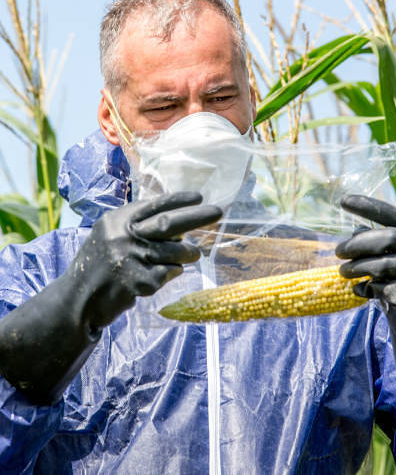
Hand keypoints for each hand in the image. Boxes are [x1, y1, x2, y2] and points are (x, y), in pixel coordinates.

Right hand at [71, 191, 222, 328]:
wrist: (77, 300)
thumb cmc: (99, 265)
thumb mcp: (110, 235)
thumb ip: (137, 226)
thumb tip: (177, 226)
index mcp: (117, 220)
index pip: (154, 205)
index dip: (179, 200)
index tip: (199, 197)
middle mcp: (122, 236)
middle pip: (169, 224)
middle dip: (197, 217)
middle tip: (218, 212)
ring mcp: (129, 259)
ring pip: (173, 252)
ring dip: (189, 253)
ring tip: (195, 255)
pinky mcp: (136, 282)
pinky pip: (167, 274)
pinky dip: (172, 273)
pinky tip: (164, 275)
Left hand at [335, 195, 395, 309]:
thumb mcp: (395, 251)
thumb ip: (381, 239)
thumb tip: (357, 231)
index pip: (391, 215)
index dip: (368, 207)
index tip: (343, 201)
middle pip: (387, 239)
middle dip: (358, 244)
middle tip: (338, 252)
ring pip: (380, 266)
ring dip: (356, 268)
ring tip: (343, 271)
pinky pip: (382, 290)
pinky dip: (366, 289)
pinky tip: (358, 289)